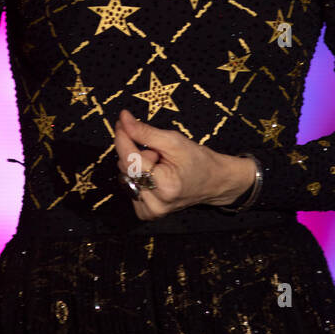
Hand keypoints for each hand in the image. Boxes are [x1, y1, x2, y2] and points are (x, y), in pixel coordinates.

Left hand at [113, 108, 255, 220]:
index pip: (131, 159)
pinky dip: (139, 177)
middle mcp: (156, 204)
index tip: (120, 122)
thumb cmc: (198, 160)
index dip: (123, 138)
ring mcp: (152, 211)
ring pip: (126, 177)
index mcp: (165, 186)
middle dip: (137, 153)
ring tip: (160, 165)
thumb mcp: (174, 141)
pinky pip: (131, 188)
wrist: (214, 181)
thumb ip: (145, 132)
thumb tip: (123, 120)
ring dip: (138, 166)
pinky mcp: (147, 213)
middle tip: (158, 152)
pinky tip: (154, 175)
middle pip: (127, 168)